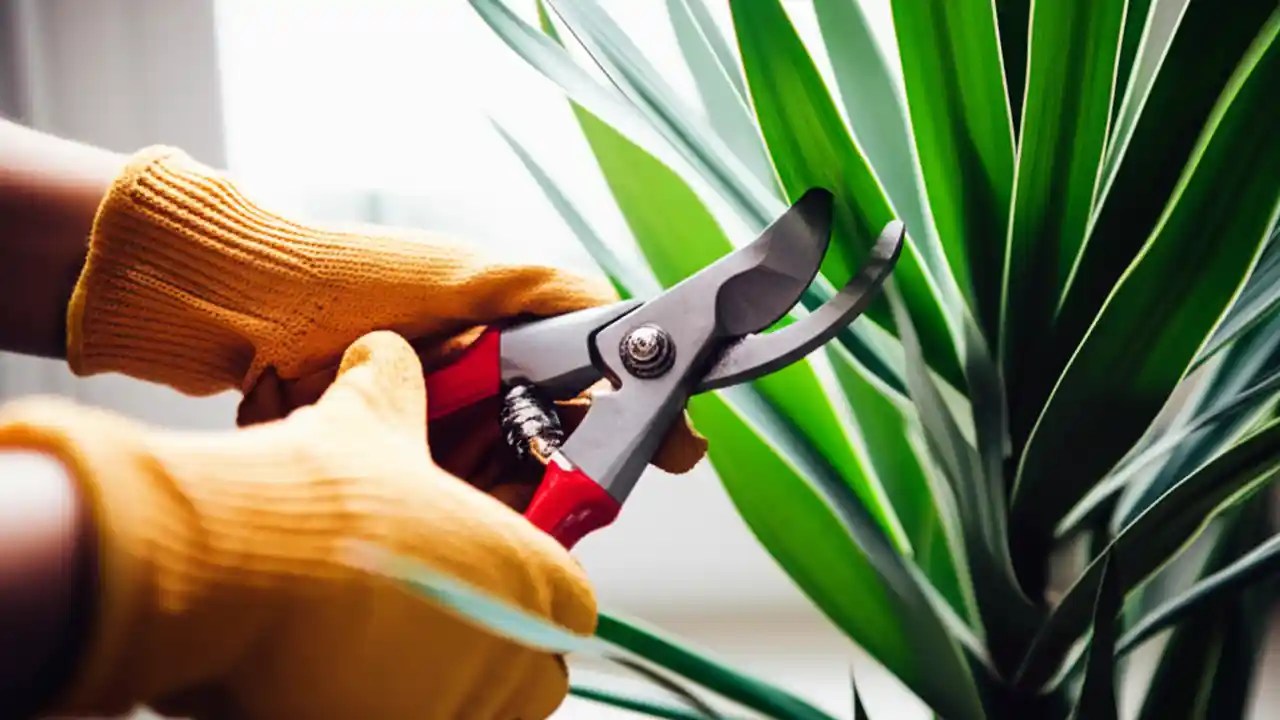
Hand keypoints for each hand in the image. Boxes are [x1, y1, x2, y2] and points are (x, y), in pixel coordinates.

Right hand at [0, 332, 594, 718]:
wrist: (230, 564)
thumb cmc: (317, 501)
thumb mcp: (371, 420)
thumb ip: (396, 387)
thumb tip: (384, 358)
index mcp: (538, 580)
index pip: (567, 609)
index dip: (523, 593)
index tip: (478, 580)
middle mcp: (514, 658)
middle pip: (527, 674)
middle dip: (484, 646)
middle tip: (421, 615)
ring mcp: (457, 711)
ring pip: (466, 707)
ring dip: (430, 682)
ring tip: (366, 641)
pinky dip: (376, 706)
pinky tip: (330, 669)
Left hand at [69, 146, 705, 485]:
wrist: (248, 305)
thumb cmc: (357, 277)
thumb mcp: (469, 274)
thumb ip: (549, 288)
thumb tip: (626, 312)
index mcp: (506, 349)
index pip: (589, 398)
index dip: (628, 430)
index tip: (671, 453)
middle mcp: (476, 394)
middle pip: (550, 455)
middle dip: (567, 481)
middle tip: (577, 501)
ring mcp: (432, 432)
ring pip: (499, 488)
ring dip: (513, 502)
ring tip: (510, 510)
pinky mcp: (387, 461)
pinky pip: (437, 501)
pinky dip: (450, 510)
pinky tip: (450, 514)